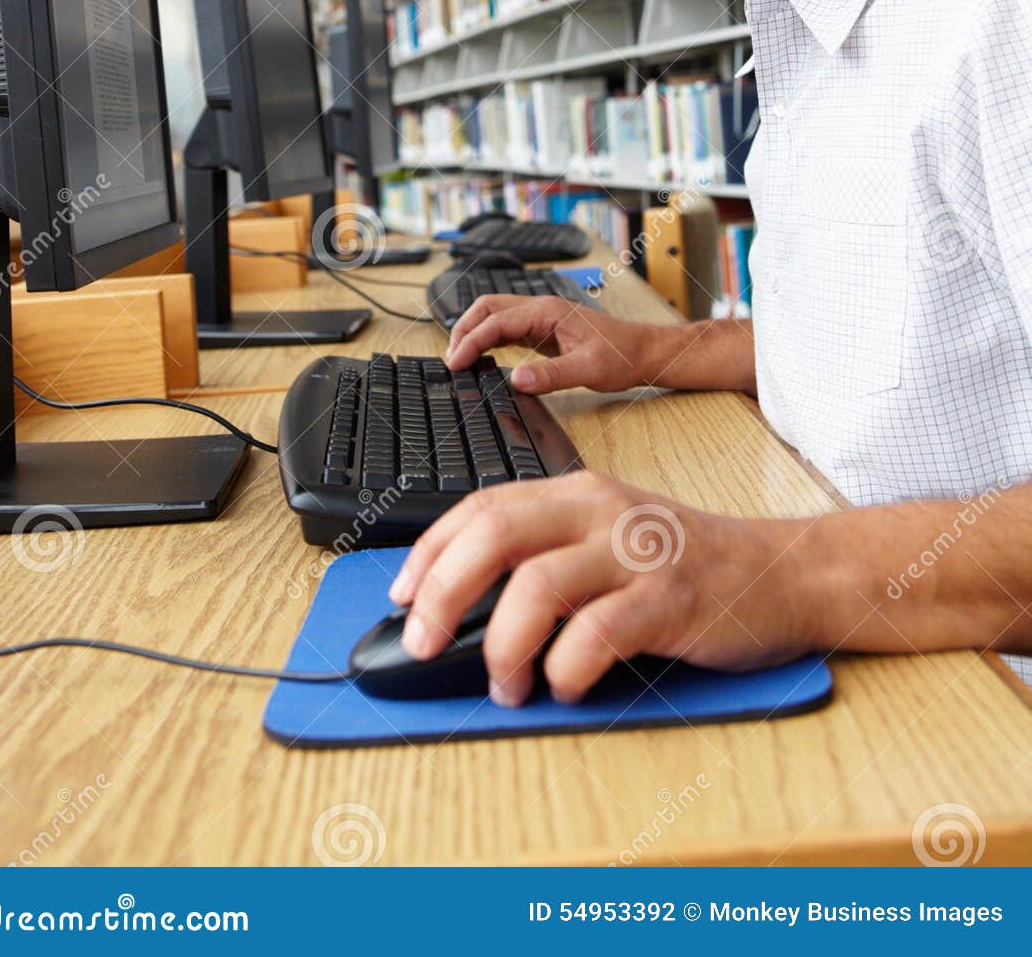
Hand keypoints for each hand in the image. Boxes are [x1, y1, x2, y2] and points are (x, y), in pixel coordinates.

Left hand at [389, 472, 817, 704]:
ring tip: (503, 683)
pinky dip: (566, 668)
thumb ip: (548, 555)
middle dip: (442, 591)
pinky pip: (597, 633)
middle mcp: (600, 510)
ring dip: (502, 644)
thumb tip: (463, 610)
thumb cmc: (685, 565)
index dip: (429, 551)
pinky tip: (564, 687)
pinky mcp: (669, 597)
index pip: (480, 506)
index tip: (400, 595)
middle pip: (494, 534)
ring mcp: (636, 551)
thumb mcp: (609, 539)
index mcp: (576, 493)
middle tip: (422, 641)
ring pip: (537, 585)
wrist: (780, 573)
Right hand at [445, 294, 666, 394]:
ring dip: (473, 333)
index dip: (471, 341)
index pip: (496, 320)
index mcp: (547, 311)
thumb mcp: (588, 370)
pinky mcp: (543, 331)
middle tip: (451, 360)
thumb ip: (552, 375)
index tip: (455, 363)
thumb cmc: (622, 355)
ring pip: (495, 316)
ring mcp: (541, 318)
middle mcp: (540, 309)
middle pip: (488, 308)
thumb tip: (516, 380)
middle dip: (464, 329)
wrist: (643, 352)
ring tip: (459, 359)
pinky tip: (481, 357)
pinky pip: (507, 329)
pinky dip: (488, 339)